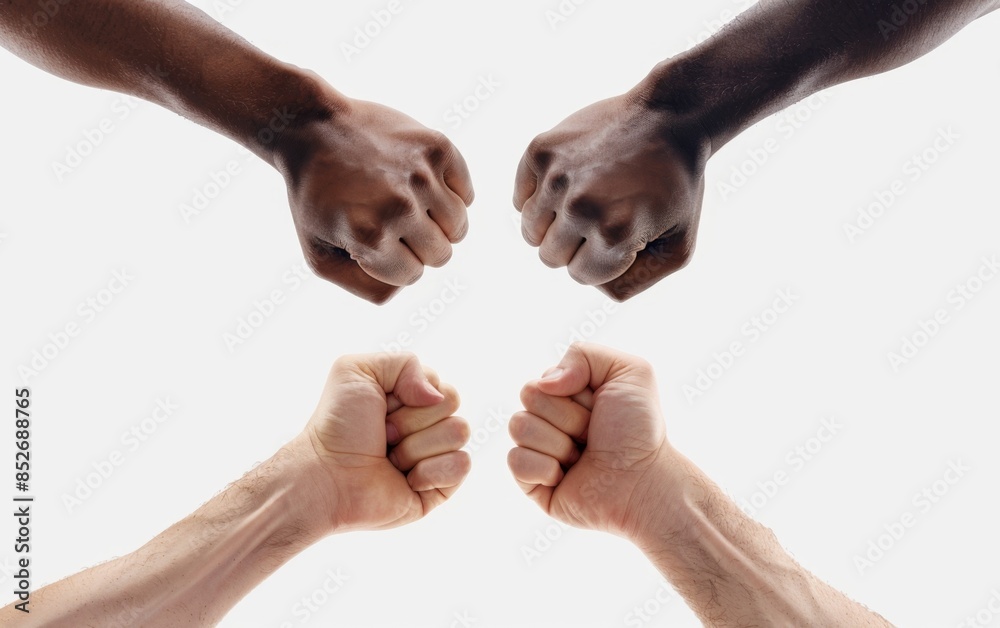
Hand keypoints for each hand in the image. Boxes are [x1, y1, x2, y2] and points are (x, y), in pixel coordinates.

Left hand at [279, 85, 474, 303]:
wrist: (311, 127)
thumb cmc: (315, 199)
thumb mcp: (319, 256)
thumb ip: (365, 287)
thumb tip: (405, 286)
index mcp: (370, 236)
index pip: (413, 275)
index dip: (393, 263)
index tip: (370, 241)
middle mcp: (400, 205)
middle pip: (441, 254)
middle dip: (417, 246)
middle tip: (391, 223)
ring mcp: (422, 174)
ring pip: (459, 226)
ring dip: (438, 223)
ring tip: (409, 205)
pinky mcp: (438, 148)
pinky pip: (466, 193)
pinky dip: (451, 194)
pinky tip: (422, 185)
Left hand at [295, 353, 470, 533]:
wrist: (326, 475)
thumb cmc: (338, 425)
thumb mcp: (358, 370)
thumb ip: (405, 363)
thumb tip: (435, 396)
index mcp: (411, 398)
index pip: (439, 381)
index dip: (410, 394)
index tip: (380, 408)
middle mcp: (426, 425)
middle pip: (452, 403)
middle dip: (412, 419)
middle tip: (383, 434)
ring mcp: (434, 456)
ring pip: (459, 433)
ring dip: (416, 446)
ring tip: (389, 459)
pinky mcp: (439, 488)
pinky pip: (462, 466)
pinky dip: (431, 471)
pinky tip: (406, 480)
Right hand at [507, 343, 671, 538]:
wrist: (644, 481)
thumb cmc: (640, 429)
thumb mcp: (629, 371)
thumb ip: (583, 354)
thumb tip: (545, 383)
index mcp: (566, 394)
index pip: (544, 376)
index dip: (574, 392)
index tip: (600, 408)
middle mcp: (549, 419)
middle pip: (528, 396)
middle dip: (568, 416)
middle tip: (593, 434)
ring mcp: (538, 450)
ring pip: (519, 426)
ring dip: (559, 443)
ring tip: (583, 457)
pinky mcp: (531, 483)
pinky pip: (515, 461)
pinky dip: (544, 468)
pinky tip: (566, 476)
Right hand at [513, 87, 707, 300]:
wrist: (670, 116)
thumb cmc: (677, 187)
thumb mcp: (678, 248)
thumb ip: (634, 283)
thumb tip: (591, 287)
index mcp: (614, 234)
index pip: (580, 275)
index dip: (602, 259)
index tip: (624, 234)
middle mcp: (580, 206)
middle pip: (550, 256)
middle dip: (575, 244)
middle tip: (603, 216)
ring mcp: (556, 176)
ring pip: (530, 230)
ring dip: (554, 223)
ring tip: (584, 201)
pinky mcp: (540, 151)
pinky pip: (520, 198)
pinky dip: (538, 196)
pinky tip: (568, 182)